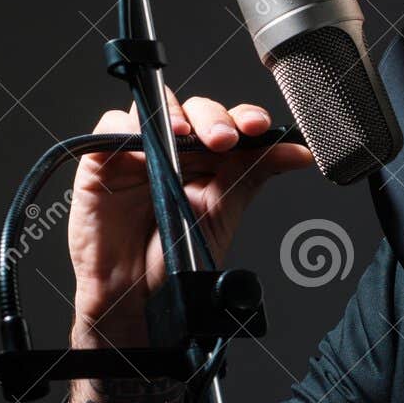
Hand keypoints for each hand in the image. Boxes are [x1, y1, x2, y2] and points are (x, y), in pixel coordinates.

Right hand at [66, 89, 313, 350]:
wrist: (135, 294)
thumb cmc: (176, 258)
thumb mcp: (223, 212)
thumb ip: (255, 173)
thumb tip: (298, 152)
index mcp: (211, 160)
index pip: (231, 123)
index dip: (244, 117)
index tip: (259, 126)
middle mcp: (178, 150)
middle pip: (197, 110)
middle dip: (214, 117)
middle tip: (225, 139)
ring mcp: (141, 150)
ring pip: (158, 108)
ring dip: (176, 115)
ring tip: (187, 135)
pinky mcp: (104, 157)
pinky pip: (114, 124)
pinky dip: (130, 125)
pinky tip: (148, 141)